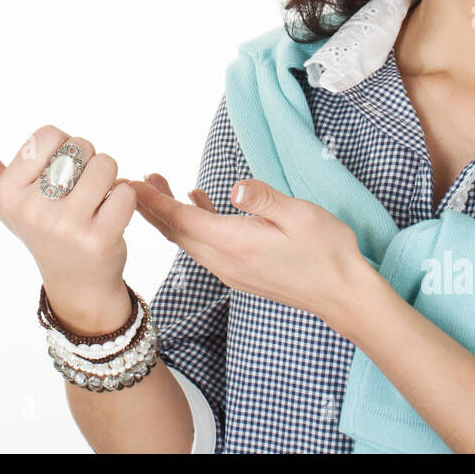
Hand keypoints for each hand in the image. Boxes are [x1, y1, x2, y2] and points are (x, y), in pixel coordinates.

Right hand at [0, 125, 136, 315]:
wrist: (76, 282)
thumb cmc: (39, 228)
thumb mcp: (3, 198)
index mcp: (7, 192)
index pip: (50, 134)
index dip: (62, 148)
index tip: (55, 176)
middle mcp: (32, 209)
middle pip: (80, 146)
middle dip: (87, 162)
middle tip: (78, 194)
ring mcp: (65, 226)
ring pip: (106, 165)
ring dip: (109, 179)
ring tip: (96, 202)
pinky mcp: (99, 239)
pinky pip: (124, 192)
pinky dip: (125, 199)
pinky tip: (110, 218)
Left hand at [128, 173, 365, 330]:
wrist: (344, 294)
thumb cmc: (327, 251)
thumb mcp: (301, 216)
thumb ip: (265, 199)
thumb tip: (236, 187)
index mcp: (235, 244)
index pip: (182, 220)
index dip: (154, 200)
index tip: (131, 182)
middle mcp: (226, 262)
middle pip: (176, 232)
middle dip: (152, 206)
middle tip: (134, 179)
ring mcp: (232, 271)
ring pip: (189, 240)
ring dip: (171, 215)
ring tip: (160, 185)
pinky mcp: (241, 274)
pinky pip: (205, 247)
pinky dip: (193, 224)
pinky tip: (199, 202)